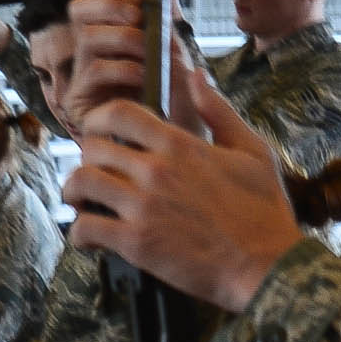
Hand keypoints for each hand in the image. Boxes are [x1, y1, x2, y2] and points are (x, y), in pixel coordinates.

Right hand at [57, 0, 249, 148]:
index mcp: (109, 36)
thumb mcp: (176, 48)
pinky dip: (125, 67)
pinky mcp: (81, 105)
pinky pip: (95, 70)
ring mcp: (82, 78)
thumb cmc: (179, 104)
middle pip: (80, 8)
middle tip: (143, 20)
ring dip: (126, 38)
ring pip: (88, 36)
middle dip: (114, 6)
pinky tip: (145, 79)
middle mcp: (89, 53)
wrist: (180, 154)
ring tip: (151, 56)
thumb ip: (163, 8)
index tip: (144, 1)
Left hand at [68, 96, 299, 314]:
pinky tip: (89, 237)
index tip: (96, 131)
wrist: (265, 265)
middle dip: (88, 159)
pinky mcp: (136, 243)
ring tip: (81, 202)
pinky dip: (79, 233)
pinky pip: (85, 228)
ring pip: (81, 183)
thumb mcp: (252, 150)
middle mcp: (155, 170)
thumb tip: (196, 76)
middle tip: (95, 173)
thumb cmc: (264, 210)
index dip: (99, 119)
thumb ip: (219, 111)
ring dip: (74, 192)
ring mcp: (142, 206)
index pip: (120, 113)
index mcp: (180, 144)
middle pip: (93, 148)